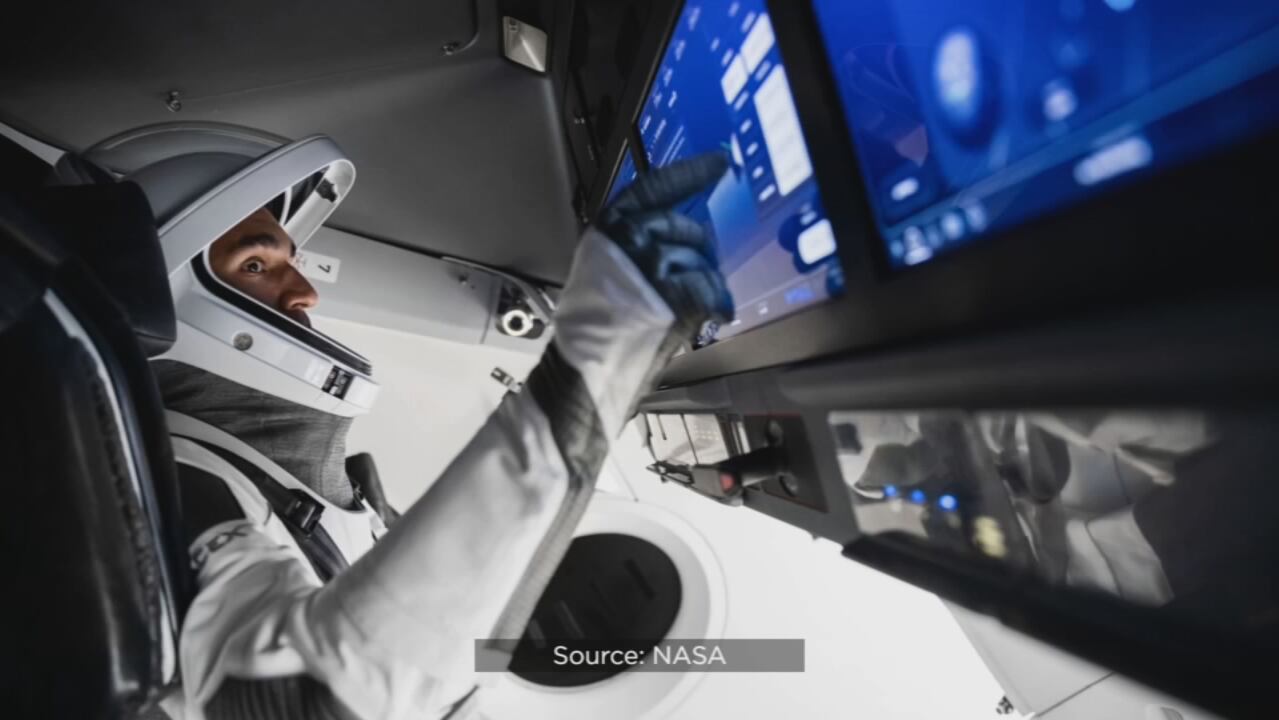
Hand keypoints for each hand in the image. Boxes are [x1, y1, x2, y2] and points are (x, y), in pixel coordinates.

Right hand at [598, 151, 734, 339]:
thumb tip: (675, 234)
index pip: (657, 187)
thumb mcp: (600, 265)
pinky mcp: (677, 296)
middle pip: (687, 229)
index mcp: (611, 227)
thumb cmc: (590, 324)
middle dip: (697, 251)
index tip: (718, 162)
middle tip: (694, 274)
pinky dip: (718, 303)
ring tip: (690, 303)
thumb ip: (634, 240)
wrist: (583, 366)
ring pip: (702, 261)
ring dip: (705, 283)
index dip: (691, 173)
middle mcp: (632, 239)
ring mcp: (655, 267)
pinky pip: (713, 289)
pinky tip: (714, 313)